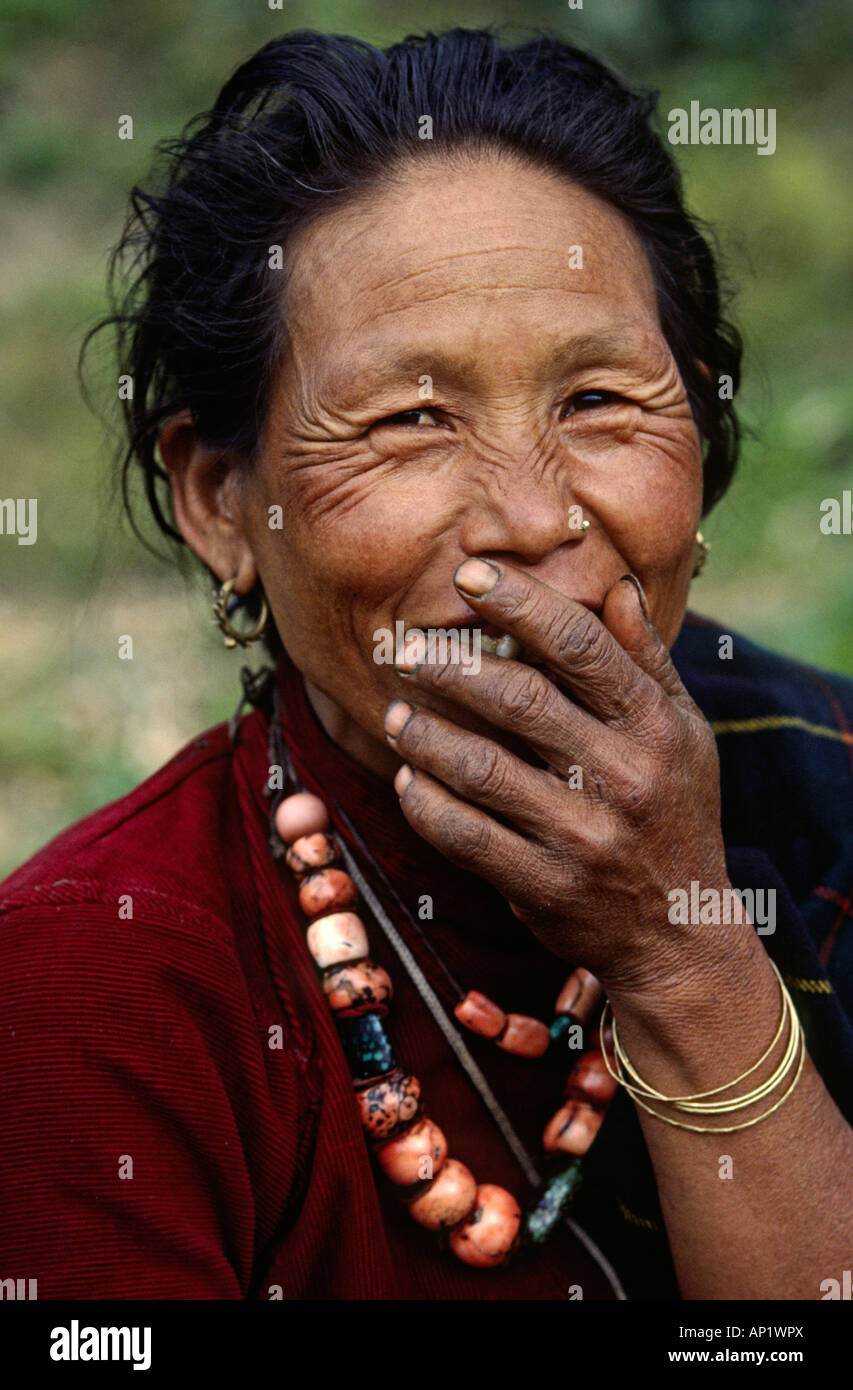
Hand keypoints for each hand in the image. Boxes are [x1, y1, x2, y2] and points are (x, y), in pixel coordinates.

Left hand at [384, 558, 732, 1003]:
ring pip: (482, 769)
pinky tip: (406, 779)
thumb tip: (613, 584)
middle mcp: (625, 778)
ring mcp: (584, 837)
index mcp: (656, 727)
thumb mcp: (683, 732)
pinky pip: (466, 836)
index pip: (581, 646)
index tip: (468, 574)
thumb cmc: (675, 811)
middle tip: (403, 648)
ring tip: (395, 714)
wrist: (679, 933)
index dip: (521, 603)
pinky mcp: (546, 887)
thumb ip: (645, 660)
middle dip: (450, 666)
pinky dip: (425, 803)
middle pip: (520, 701)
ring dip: (425, 735)